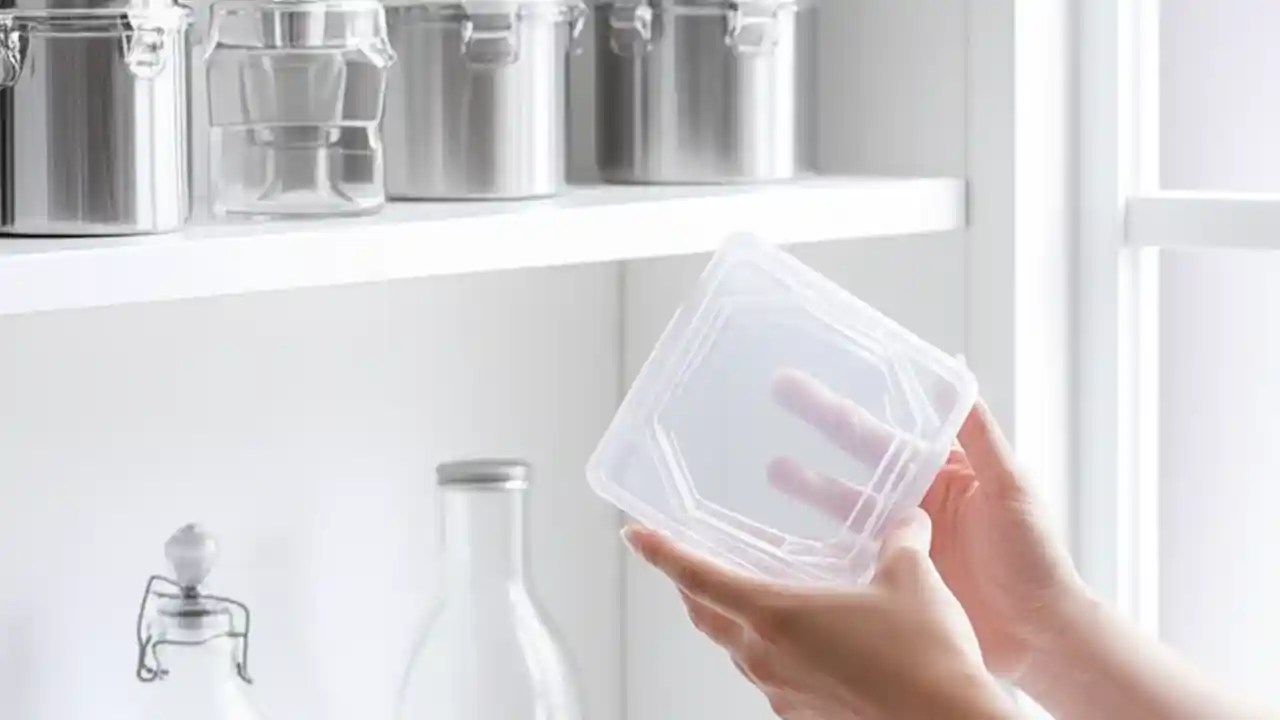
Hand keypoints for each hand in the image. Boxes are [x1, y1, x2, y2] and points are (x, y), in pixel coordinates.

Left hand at [625, 510, 1014, 719]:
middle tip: (687, 565)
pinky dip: (771, 656)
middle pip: (707, 617)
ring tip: (749, 601)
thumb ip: (900, 542)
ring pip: (738, 652)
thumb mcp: (911, 578)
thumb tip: (907, 521)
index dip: (662, 553)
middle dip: (691, 589)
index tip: (634, 536)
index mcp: (775, 614)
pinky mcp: (805, 716)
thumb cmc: (923, 654)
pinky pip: (773, 680)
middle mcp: (766, 656)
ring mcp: (782, 692)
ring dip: (732, 624)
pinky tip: (803, 647)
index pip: (699, 577)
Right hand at [769, 372, 1086, 679]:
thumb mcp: (1012, 489)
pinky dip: (817, 545)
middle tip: (779, 391)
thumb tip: (957, 376)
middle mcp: (916, 499)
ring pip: (844, 504)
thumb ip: (981, 437)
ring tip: (771, 468)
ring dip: (808, 484)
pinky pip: (848, 555)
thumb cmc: (1037, 558)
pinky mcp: (892, 575)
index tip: (820, 374)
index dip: (851, 403)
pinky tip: (787, 538)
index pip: (887, 430)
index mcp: (943, 471)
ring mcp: (900, 538)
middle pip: (856, 456)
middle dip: (818, 424)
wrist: (1040, 636)